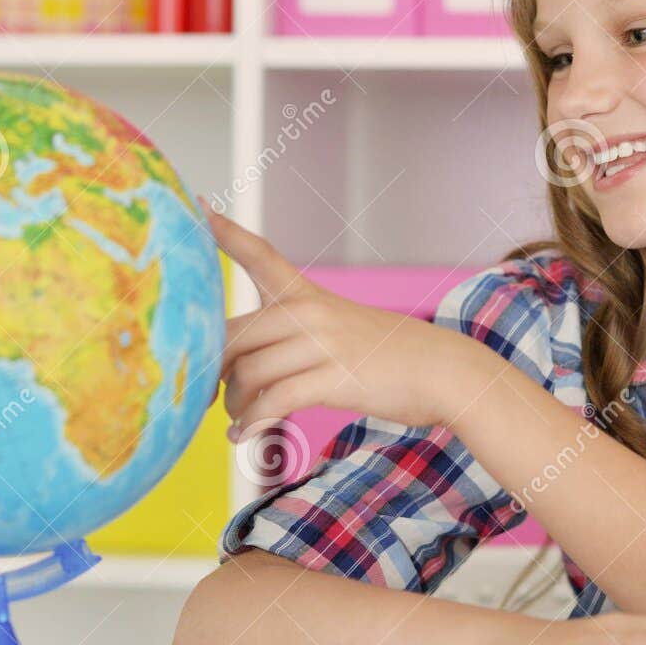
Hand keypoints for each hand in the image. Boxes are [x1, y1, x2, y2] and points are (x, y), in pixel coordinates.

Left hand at [204, 201, 488, 437]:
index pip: (262, 255)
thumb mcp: (344, 326)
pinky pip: (273, 401)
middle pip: (233, 334)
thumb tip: (250, 369)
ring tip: (238, 420)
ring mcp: (321, 343)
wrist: (445, 371)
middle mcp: (310, 312)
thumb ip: (298, 335)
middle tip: (206, 395)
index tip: (200, 207)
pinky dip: (253, 423)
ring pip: (248, 372)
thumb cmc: (392, 356)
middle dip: (210, 369)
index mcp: (310, 295)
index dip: (229, 233)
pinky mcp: (332, 377)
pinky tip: (244, 437)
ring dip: (235, 404)